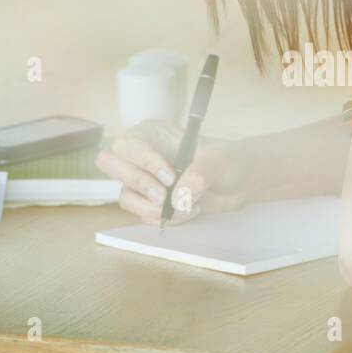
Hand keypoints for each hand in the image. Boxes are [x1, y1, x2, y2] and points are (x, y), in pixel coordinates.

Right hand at [95, 118, 251, 225]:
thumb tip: (176, 199)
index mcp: (152, 133)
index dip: (144, 162)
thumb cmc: (228, 160)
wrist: (241, 182)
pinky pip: (142, 215)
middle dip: (138, 183)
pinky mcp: (151, 202)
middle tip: (164, 195)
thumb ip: (198, 175)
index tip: (171, 177)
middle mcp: (141, 154)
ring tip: (185, 208)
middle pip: (110, 163)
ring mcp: (144, 180)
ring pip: (125, 195)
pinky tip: (188, 212)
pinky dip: (163, 219)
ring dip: (152, 207)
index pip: (128, 144)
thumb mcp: (218, 161)